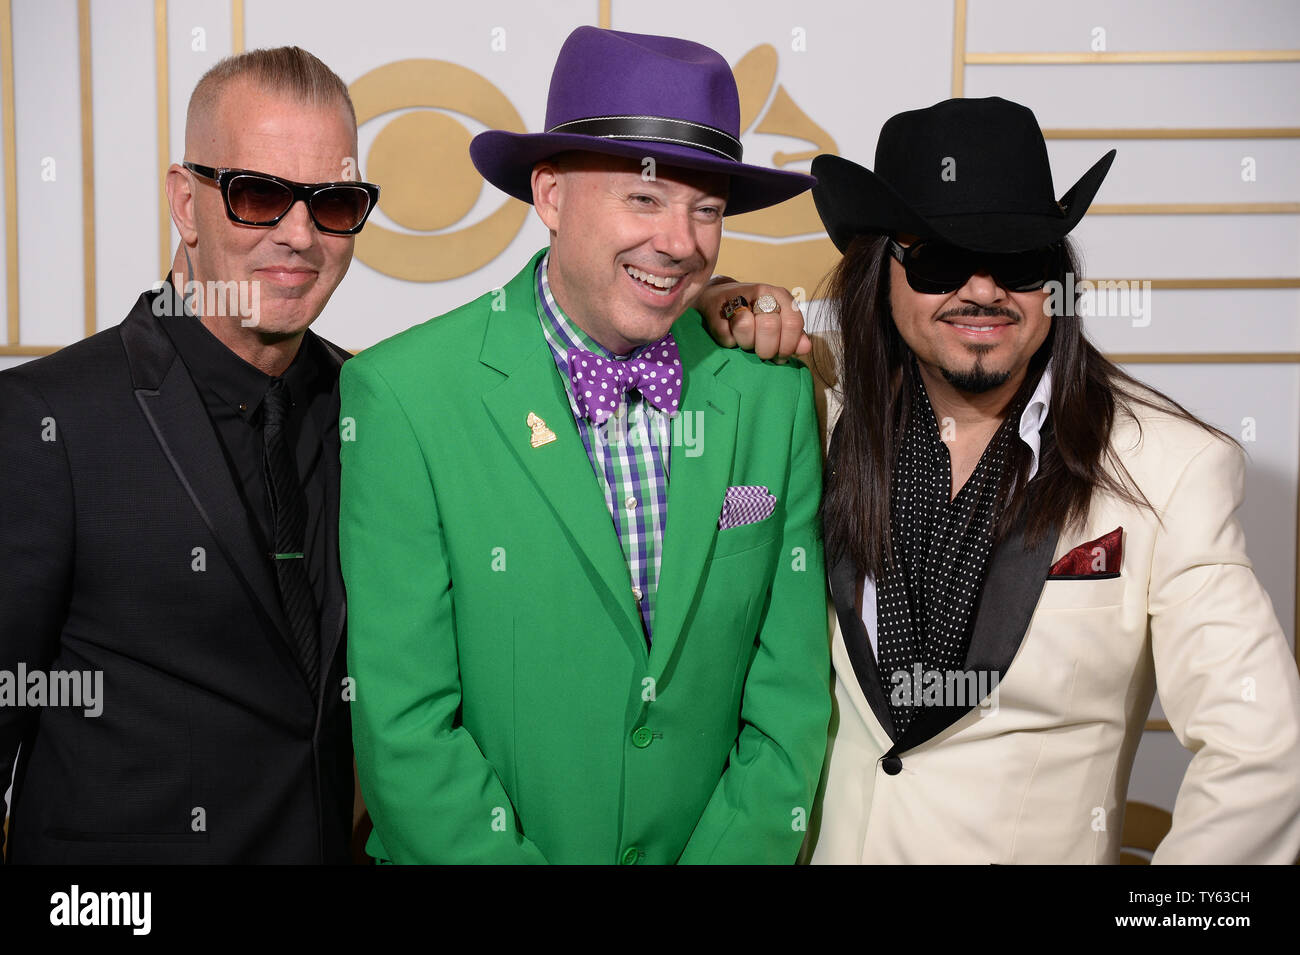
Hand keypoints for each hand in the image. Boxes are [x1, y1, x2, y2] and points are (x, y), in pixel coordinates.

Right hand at [694, 277, 810, 363]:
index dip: (788, 346)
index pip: (793, 323)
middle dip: (766, 349)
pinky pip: (725, 335)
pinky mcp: (715, 307)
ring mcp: (736, 296)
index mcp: (780, 296)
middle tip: (761, 352)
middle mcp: (761, 291)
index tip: (780, 356)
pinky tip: (731, 337)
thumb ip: (793, 337)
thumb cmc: (753, 316)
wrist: (718, 300)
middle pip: (770, 326)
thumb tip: (805, 347)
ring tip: (745, 342)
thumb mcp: (778, 324)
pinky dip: (729, 343)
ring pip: (745, 326)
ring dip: (746, 343)